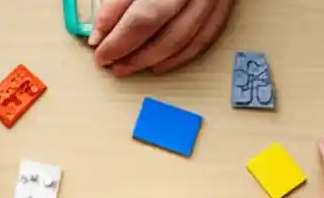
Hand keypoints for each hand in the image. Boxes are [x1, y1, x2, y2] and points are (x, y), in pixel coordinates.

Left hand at [89, 0, 234, 76]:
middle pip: (159, 25)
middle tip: (109, 62)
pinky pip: (206, 35)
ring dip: (153, 58)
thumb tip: (102, 26)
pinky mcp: (226, 0)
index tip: (97, 44)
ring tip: (129, 65)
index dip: (116, 33)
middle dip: (130, 50)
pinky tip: (161, 63)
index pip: (140, 12)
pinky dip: (182, 55)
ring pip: (183, 37)